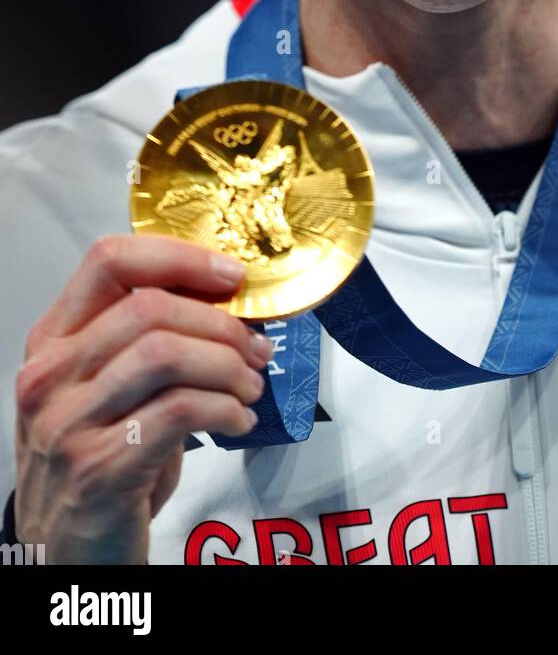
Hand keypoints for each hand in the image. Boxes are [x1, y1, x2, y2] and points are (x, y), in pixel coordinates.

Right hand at [14, 234, 273, 563]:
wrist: (66, 552)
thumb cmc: (97, 460)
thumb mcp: (107, 389)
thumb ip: (146, 340)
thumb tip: (228, 304)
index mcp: (52, 341)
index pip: (109, 261)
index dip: (180, 257)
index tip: (231, 274)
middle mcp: (50, 376)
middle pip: (150, 308)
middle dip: (221, 323)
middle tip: (255, 347)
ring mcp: (67, 423)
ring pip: (167, 354)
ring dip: (228, 366)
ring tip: (249, 386)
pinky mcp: (98, 468)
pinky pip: (180, 411)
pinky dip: (225, 408)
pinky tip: (237, 420)